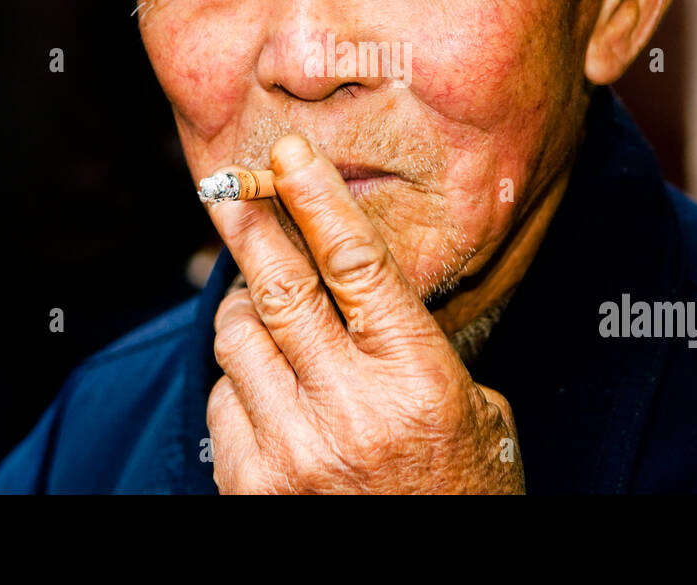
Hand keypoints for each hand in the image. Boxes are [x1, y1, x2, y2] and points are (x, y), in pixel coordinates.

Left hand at [204, 133, 523, 493]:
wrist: (437, 582)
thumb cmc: (465, 492)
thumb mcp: (475, 412)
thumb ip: (414, 347)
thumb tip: (349, 279)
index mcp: (416, 378)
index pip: (356, 265)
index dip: (318, 200)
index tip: (291, 154)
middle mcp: (350, 408)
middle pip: (279, 287)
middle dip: (250, 224)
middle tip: (230, 186)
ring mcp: (294, 451)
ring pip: (237, 339)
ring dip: (244, 309)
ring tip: (263, 307)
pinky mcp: (253, 487)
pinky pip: (221, 401)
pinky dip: (236, 380)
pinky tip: (267, 389)